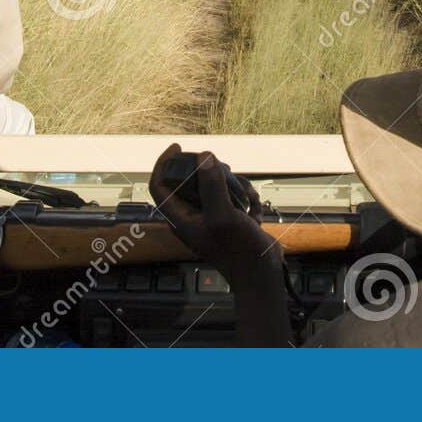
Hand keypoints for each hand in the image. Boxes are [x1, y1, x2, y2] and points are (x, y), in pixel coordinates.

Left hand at [149, 144, 282, 287]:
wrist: (261, 274)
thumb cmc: (239, 250)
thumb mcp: (223, 215)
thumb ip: (211, 186)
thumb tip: (204, 156)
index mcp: (180, 219)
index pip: (159, 186)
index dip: (163, 164)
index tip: (177, 147)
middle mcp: (192, 217)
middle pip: (190, 182)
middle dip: (210, 173)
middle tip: (225, 170)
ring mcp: (210, 218)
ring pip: (214, 187)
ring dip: (233, 185)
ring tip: (248, 196)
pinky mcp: (227, 219)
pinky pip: (231, 197)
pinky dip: (244, 197)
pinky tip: (255, 208)